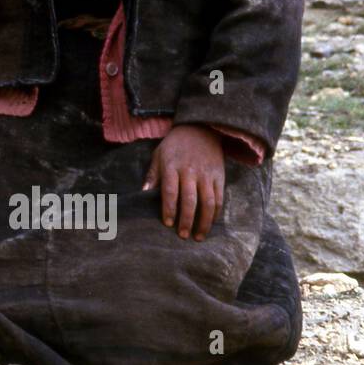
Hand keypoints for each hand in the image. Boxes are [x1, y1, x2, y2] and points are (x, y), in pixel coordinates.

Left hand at [142, 124, 225, 240]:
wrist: (200, 129)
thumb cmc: (174, 146)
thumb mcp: (158, 155)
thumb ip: (152, 175)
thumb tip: (144, 193)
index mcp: (172, 166)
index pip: (170, 191)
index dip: (169, 209)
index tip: (168, 224)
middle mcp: (190, 171)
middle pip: (189, 200)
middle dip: (186, 220)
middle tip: (183, 235)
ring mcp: (207, 174)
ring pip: (207, 202)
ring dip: (204, 221)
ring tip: (199, 235)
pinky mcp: (219, 176)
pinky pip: (219, 197)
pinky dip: (216, 212)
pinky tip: (211, 222)